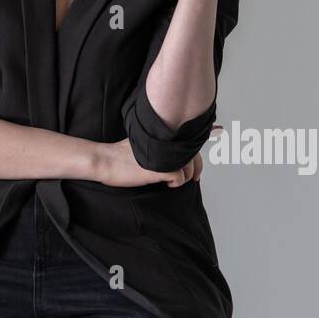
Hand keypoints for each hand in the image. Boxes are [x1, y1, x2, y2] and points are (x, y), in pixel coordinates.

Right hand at [95, 129, 218, 187]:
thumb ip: (155, 142)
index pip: (186, 136)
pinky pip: (179, 177)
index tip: (213, 137)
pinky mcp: (158, 170)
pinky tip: (166, 183)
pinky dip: (176, 182)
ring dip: (185, 176)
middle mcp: (164, 142)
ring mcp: (162, 155)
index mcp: (160, 134)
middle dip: (196, 167)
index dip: (200, 141)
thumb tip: (167, 146)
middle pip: (192, 152)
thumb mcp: (140, 142)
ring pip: (188, 165)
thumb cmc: (119, 155)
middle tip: (195, 177)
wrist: (105, 161)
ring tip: (174, 181)